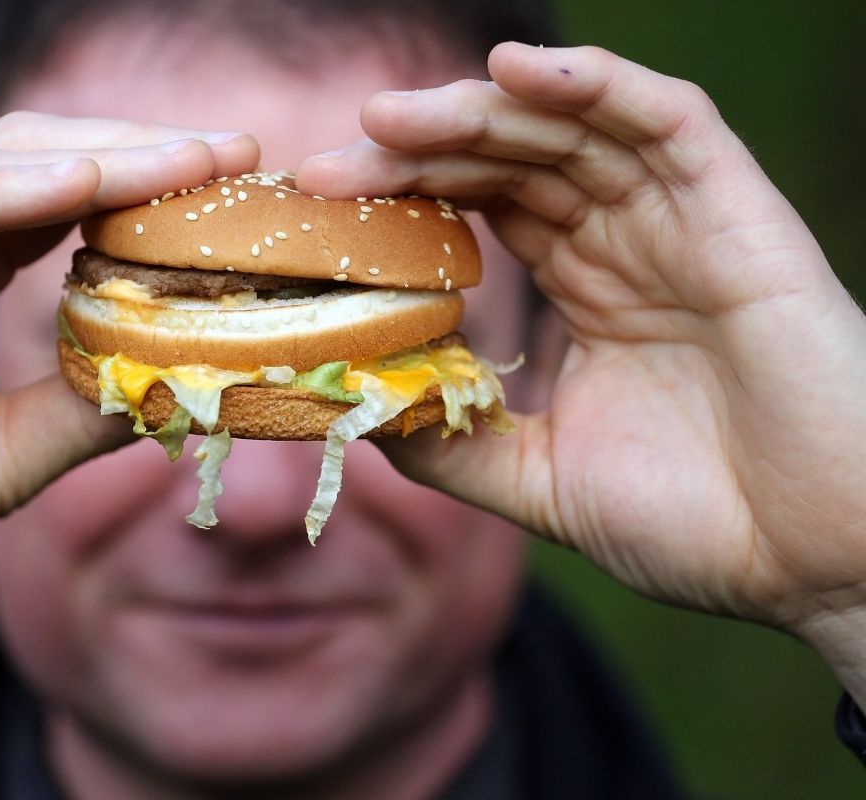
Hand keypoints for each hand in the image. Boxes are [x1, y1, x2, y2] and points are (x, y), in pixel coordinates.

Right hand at [0, 114, 258, 698]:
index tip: (236, 193)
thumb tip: (175, 387)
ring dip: (101, 156)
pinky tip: (87, 185)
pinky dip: (4, 192)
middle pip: (44, 163)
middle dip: (145, 154)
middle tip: (237, 155)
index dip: (152, 189)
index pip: (65, 204)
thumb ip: (77, 412)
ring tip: (192, 158)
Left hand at [298, 44, 865, 686]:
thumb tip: (365, 414)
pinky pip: (667, 122)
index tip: (323, 211)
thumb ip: (455, 445)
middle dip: (417, 153)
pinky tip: (521, 73)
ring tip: (390, 117)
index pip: (480, 211)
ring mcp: (679, 223)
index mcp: (586, 290)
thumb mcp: (542, 481)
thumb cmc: (700, 522)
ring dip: (479, 112)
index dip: (402, 199)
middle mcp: (626, 243)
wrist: (818, 560)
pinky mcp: (738, 214)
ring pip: (569, 130)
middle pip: (509, 160)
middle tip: (330, 167)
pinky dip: (597, 87)